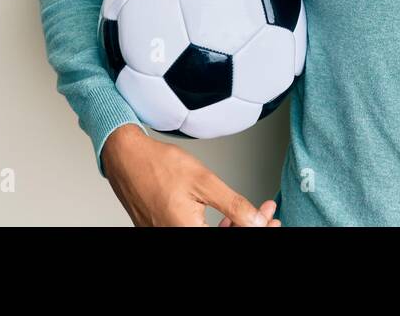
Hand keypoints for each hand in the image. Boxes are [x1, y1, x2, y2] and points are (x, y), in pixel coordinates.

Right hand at [101, 123, 281, 226]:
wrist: (127, 158)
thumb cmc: (159, 166)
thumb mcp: (204, 181)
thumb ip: (233, 205)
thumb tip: (257, 222)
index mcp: (185, 232)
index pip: (228, 239)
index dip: (256, 232)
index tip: (273, 222)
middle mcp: (174, 237)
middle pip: (220, 240)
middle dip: (248, 227)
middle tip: (266, 215)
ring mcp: (168, 234)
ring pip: (209, 236)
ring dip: (234, 227)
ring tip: (253, 213)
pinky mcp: (164, 230)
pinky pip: (195, 233)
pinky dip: (216, 227)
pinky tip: (228, 217)